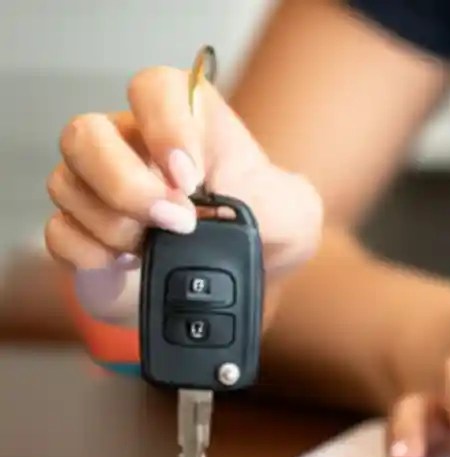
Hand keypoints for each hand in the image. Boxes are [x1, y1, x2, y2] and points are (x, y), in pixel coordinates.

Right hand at [44, 66, 320, 326]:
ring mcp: (100, 187)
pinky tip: (127, 266)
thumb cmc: (268, 230)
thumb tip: (231, 213)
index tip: (192, 176)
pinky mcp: (84, 232)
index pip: (156, 88)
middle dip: (125, 183)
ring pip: (67, 184)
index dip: (165, 125)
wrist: (250, 281)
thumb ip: (280, 203)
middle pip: (86, 132)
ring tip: (156, 250)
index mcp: (190, 124)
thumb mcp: (298, 212)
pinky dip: (90, 253)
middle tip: (175, 221)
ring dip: (113, 224)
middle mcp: (133, 144)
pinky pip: (59, 233)